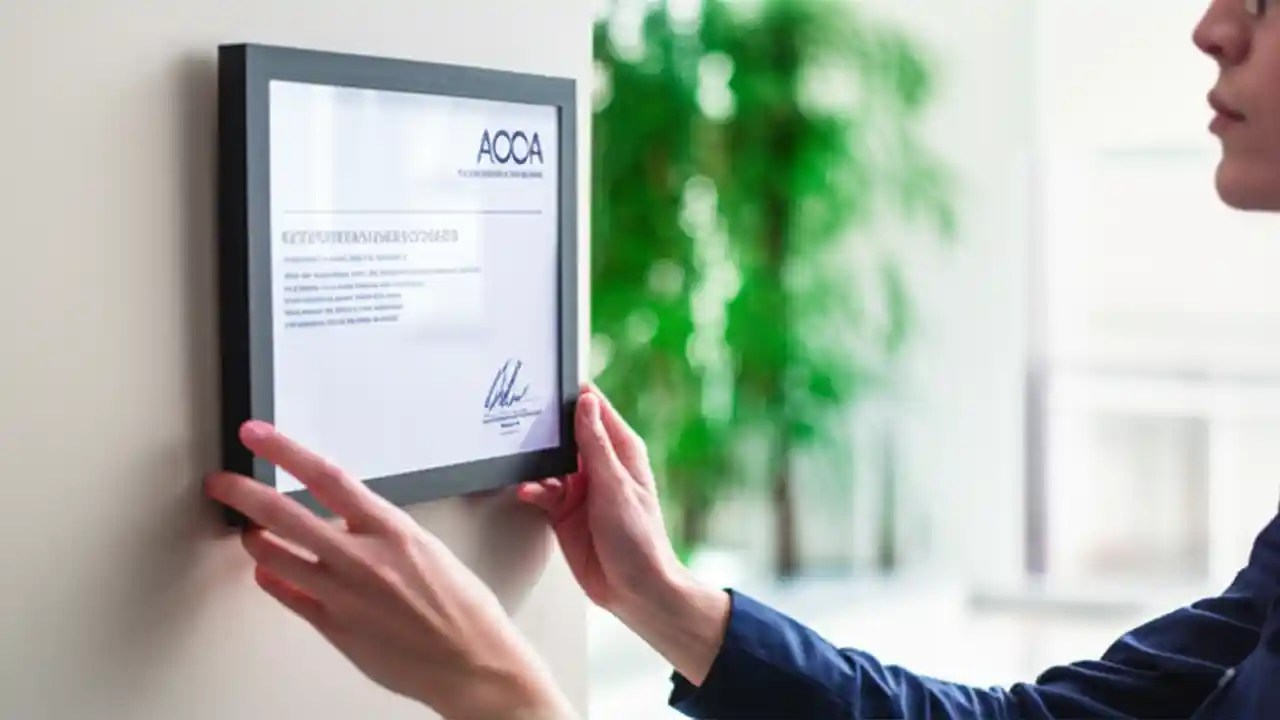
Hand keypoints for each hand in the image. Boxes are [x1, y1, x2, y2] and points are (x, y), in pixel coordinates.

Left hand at [206, 421, 573, 719]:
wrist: (473, 661)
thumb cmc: (462, 608)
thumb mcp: (427, 549)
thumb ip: (382, 533)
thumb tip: (346, 520)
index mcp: (393, 530)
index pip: (326, 477)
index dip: (285, 451)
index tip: (257, 435)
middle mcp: (363, 559)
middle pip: (285, 515)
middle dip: (244, 494)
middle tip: (221, 482)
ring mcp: (343, 595)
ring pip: (276, 557)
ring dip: (254, 540)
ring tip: (246, 531)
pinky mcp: (335, 628)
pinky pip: (289, 596)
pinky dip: (272, 579)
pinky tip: (265, 570)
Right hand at [517, 387, 730, 684]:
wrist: (635, 590)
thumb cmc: (639, 540)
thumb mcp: (615, 486)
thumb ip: (596, 445)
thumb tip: (586, 403)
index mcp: (621, 451)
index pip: (595, 409)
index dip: (573, 395)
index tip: (547, 385)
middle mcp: (600, 466)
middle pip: (566, 434)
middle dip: (545, 429)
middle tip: (520, 421)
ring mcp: (581, 489)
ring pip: (549, 463)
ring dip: (535, 463)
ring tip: (522, 463)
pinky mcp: (564, 512)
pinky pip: (541, 492)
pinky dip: (533, 490)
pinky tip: (527, 492)